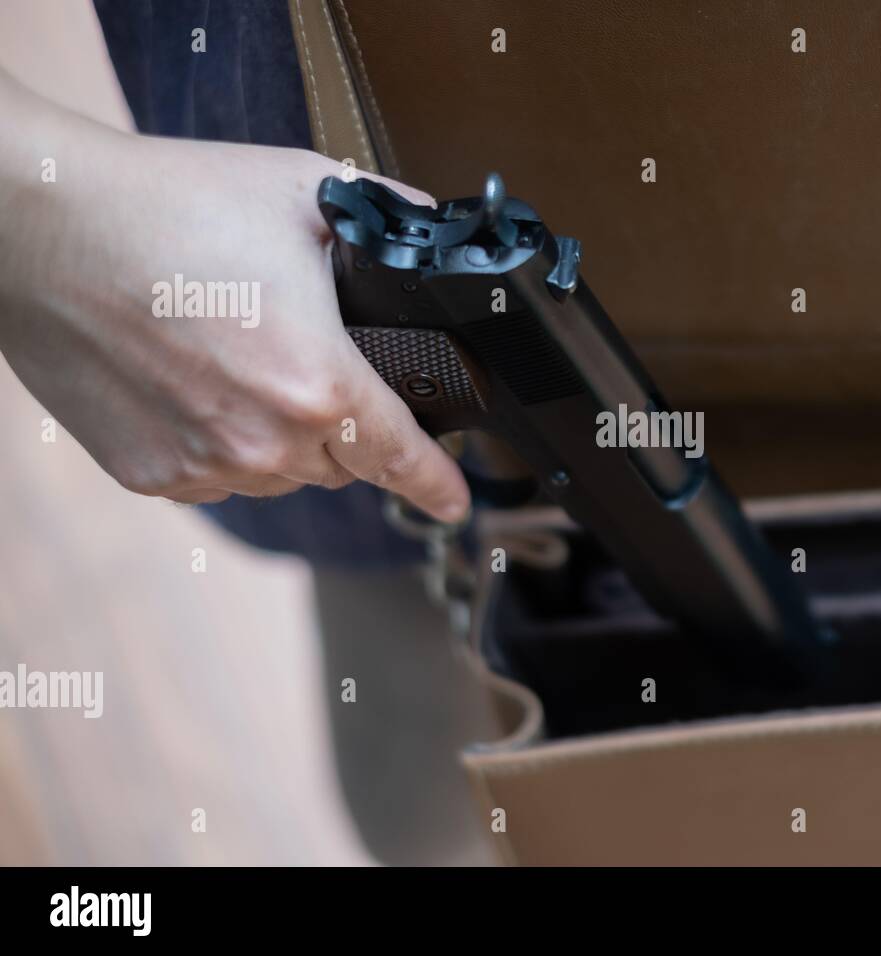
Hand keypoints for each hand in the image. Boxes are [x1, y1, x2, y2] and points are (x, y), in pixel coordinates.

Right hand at [0, 71, 468, 519]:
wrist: (38, 226)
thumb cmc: (166, 204)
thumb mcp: (304, 191)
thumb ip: (388, 217)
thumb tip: (429, 226)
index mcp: (319, 385)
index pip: (401, 458)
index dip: (437, 484)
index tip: (455, 503)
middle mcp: (266, 443)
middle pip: (343, 462)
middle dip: (346, 422)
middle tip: (310, 357)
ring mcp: (205, 465)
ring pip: (282, 475)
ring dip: (285, 437)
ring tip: (244, 359)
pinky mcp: (151, 475)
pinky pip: (220, 475)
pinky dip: (226, 441)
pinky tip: (198, 381)